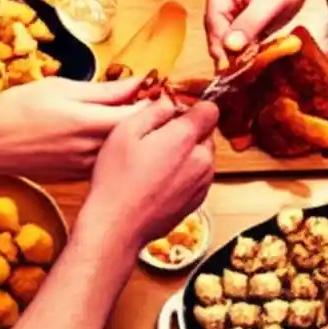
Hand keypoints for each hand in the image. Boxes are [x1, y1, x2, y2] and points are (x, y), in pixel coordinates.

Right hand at [0, 77, 148, 180]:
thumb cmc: (18, 110)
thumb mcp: (61, 89)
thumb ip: (105, 90)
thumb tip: (139, 82)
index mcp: (93, 124)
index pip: (143, 115)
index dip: (157, 101)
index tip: (158, 89)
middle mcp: (96, 151)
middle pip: (138, 136)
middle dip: (148, 119)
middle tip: (148, 100)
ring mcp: (88, 169)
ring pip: (123, 151)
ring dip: (132, 136)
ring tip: (128, 118)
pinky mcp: (79, 178)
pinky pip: (106, 162)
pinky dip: (113, 150)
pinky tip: (102, 136)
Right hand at [81, 100, 217, 248]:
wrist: (118, 225)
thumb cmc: (117, 180)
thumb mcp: (126, 130)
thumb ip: (155, 109)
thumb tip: (170, 102)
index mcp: (186, 138)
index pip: (210, 110)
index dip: (191, 109)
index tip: (173, 115)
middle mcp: (202, 160)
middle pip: (206, 134)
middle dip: (187, 133)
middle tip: (155, 143)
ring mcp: (202, 183)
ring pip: (202, 157)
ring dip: (185, 155)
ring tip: (153, 165)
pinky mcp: (197, 201)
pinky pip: (197, 177)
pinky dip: (183, 175)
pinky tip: (157, 182)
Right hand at [205, 0, 315, 67]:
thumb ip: (251, 21)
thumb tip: (230, 47)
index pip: (214, 23)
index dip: (221, 49)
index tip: (231, 70)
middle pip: (217, 34)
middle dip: (229, 55)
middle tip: (243, 76)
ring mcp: (227, 9)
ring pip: (226, 40)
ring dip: (237, 56)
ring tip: (250, 71)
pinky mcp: (238, 19)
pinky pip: (237, 40)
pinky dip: (246, 52)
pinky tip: (255, 61)